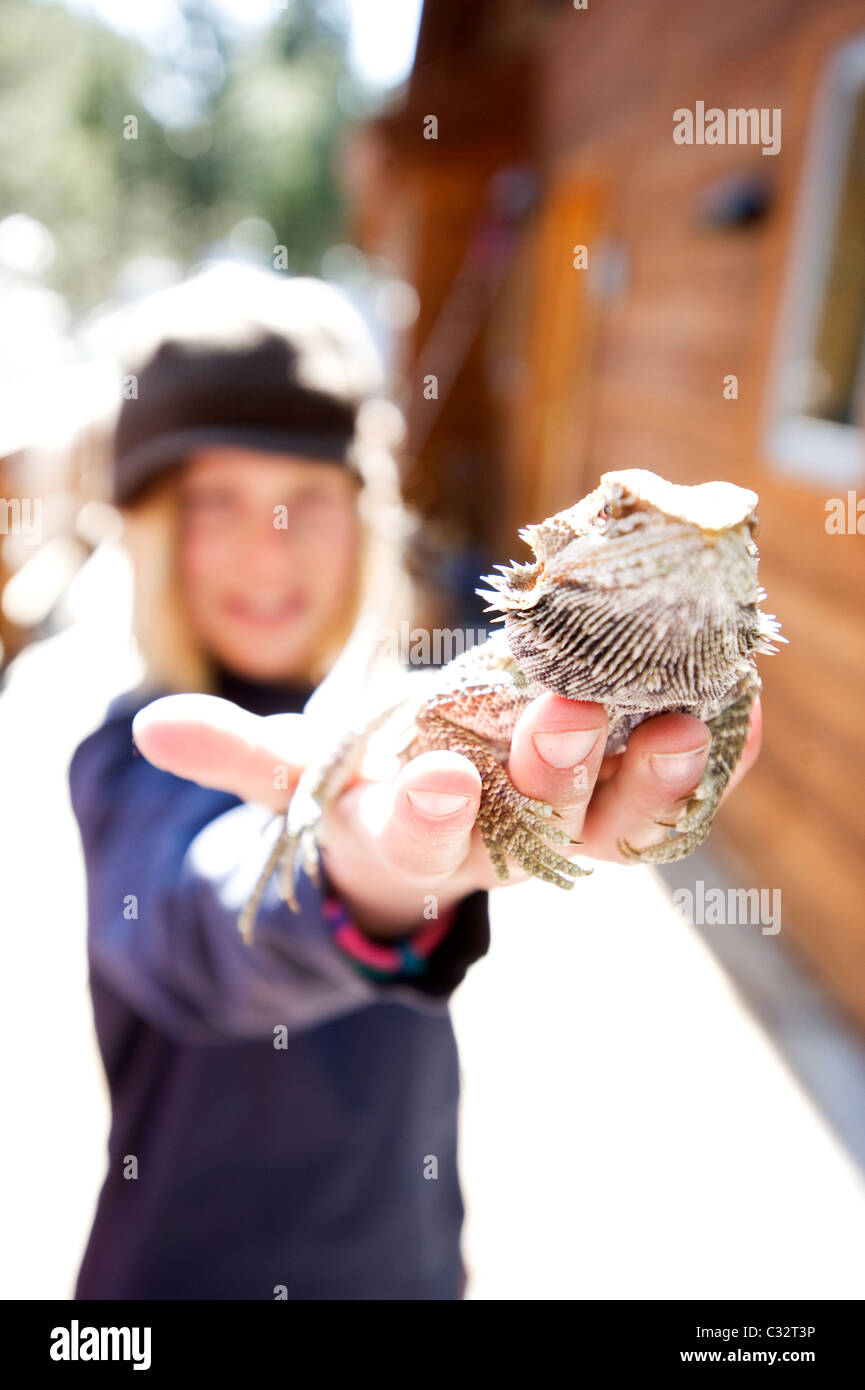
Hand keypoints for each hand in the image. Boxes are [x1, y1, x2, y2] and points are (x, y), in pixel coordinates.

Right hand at [133, 692, 760, 939]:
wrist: (448, 832)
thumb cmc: (374, 796)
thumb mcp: (305, 781)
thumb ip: (242, 757)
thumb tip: (149, 729)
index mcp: (416, 835)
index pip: (420, 836)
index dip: (428, 812)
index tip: (437, 774)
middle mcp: (502, 841)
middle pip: (535, 818)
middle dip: (553, 767)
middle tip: (571, 712)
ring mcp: (566, 830)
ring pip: (616, 816)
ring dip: (653, 774)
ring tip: (688, 717)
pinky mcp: (619, 809)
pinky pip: (671, 799)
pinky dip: (707, 765)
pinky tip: (741, 715)